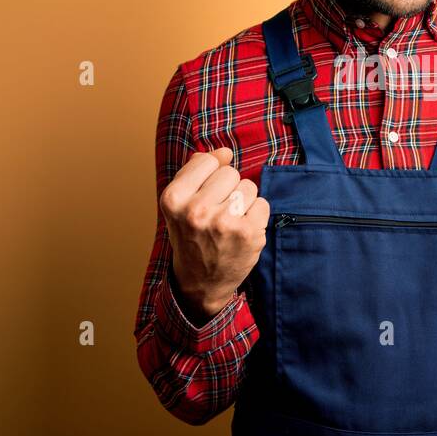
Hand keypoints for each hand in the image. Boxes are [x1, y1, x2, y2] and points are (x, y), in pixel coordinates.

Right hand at [160, 146, 269, 321]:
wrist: (201, 283)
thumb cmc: (192, 237)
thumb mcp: (180, 203)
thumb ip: (197, 171)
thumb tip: (224, 152)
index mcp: (173, 198)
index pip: (207, 161)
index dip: (210, 177)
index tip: (203, 197)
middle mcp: (196, 210)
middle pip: (230, 173)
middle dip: (228, 190)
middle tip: (216, 214)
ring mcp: (224, 223)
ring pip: (249, 187)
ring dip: (244, 202)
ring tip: (228, 224)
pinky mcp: (248, 234)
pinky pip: (263, 203)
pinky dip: (256, 216)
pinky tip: (242, 232)